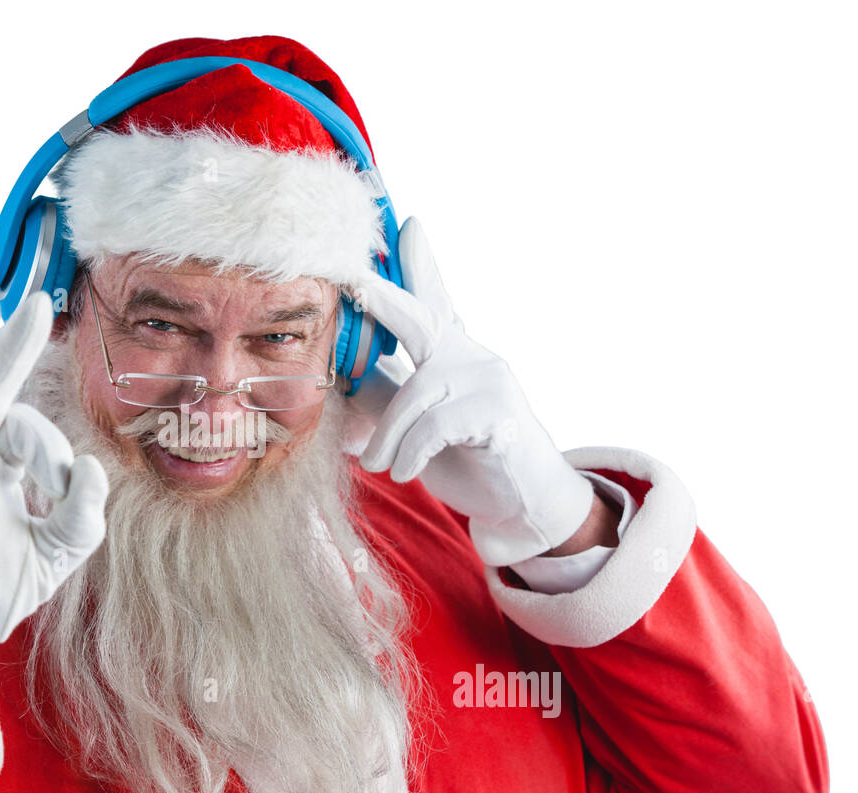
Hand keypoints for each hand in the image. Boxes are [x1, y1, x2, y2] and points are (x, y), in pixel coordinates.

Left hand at [351, 217, 592, 566]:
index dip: (420, 264)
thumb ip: (381, 394)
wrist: (518, 503)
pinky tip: (404, 472)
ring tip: (378, 465)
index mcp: (450, 353)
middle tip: (357, 282)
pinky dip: (412, 451)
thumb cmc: (464, 456)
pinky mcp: (499, 416)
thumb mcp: (414, 423)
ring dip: (388, 435)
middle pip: (423, 319)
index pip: (433, 301)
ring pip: (417, 394)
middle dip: (387, 299)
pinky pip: (437, 426)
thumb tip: (339, 372)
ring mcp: (489, 382)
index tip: (408, 224)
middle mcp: (470, 357)